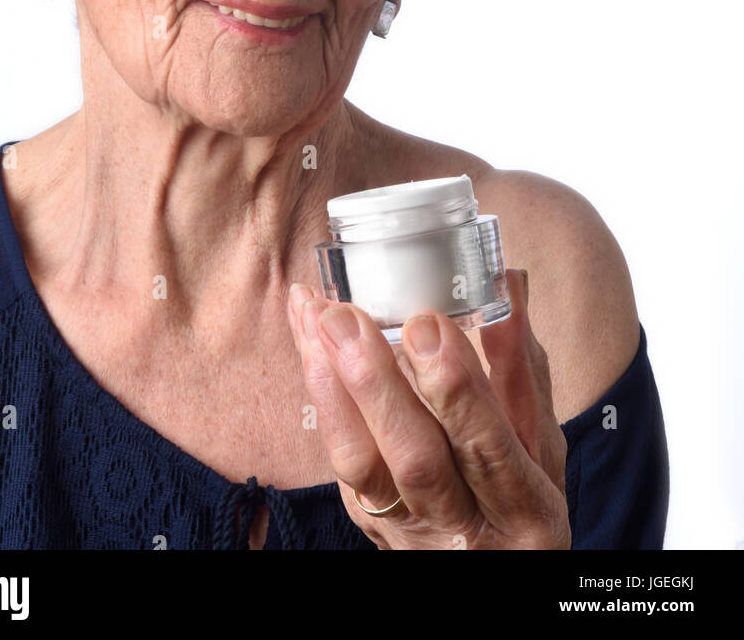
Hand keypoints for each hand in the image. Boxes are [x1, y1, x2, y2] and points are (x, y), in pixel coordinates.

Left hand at [286, 269, 570, 549]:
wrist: (489, 569)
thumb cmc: (521, 498)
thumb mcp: (541, 443)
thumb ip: (522, 367)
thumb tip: (510, 281)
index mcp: (526, 512)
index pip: (488, 450)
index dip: (457, 389)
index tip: (426, 323)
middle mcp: (464, 532)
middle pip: (415, 461)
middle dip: (375, 383)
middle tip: (343, 316)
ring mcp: (409, 532)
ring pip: (362, 465)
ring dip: (330, 385)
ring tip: (312, 315)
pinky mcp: (368, 521)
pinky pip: (340, 458)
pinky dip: (322, 394)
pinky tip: (310, 339)